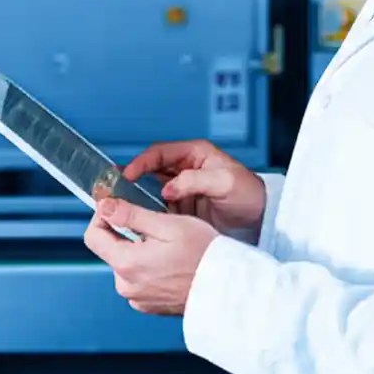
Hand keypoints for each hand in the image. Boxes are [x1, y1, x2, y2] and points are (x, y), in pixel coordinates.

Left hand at [83, 196, 219, 315]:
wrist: (229, 288)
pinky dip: (150, 268)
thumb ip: (131, 215)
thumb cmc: (204, 254)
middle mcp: (127, 286)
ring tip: (170, 246)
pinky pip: (141, 280)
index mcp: (127, 264)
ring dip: (140, 251)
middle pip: (111, 250)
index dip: (102, 217)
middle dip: (127, 234)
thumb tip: (104, 206)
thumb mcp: (168, 224)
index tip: (118, 207)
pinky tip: (173, 263)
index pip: (93, 236)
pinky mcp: (151, 305)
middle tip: (156, 225)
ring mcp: (139, 298)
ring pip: (127, 264)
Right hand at [122, 140, 266, 238]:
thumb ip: (195, 181)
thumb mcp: (225, 182)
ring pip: (150, 189)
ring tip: (117, 205)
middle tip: (112, 189)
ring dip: (135, 196)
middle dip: (131, 179)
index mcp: (194, 154)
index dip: (141, 162)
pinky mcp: (182, 209)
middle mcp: (184, 169)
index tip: (127, 175)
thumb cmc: (248, 195)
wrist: (261, 221)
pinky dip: (147, 212)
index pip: (159, 153)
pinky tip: (136, 220)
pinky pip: (158, 208)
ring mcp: (182, 190)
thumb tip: (168, 189)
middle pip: (149, 170)